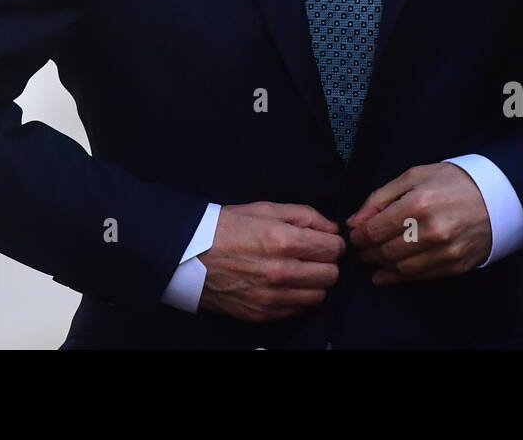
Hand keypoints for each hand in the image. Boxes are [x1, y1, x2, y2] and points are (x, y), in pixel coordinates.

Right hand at [198, 201, 344, 322]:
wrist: (188, 255)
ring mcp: (272, 297)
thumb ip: (304, 215)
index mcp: (283, 240)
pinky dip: (298, 298)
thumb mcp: (265, 208)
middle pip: (331, 274)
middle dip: (327, 262)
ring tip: (299, 271)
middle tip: (313, 255)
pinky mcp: (262, 314)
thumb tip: (332, 228)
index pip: (333, 248)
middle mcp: (281, 272)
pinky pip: (298, 310)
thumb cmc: (226, 226)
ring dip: (315, 283)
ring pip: (319, 296)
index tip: (325, 240)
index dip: (333, 242)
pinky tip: (285, 284)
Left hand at [345, 163, 491, 284]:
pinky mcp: (456, 266)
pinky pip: (420, 277)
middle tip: (360, 249)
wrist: (498, 196)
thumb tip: (354, 222)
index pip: (375, 230)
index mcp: (418, 203)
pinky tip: (387, 273)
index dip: (358, 236)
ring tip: (374, 258)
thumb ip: (380, 198)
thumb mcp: (413, 176)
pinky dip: (399, 277)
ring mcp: (445, 252)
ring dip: (381, 266)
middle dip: (366, 252)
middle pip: (385, 251)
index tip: (354, 235)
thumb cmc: (452, 181)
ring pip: (401, 268)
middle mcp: (431, 231)